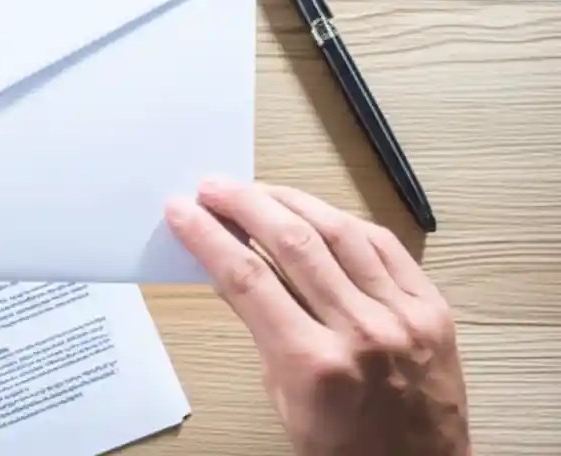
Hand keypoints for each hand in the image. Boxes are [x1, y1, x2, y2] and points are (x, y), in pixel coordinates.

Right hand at [167, 179, 469, 455]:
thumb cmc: (345, 449)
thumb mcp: (284, 397)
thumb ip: (261, 329)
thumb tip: (230, 271)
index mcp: (314, 363)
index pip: (247, 278)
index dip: (208, 237)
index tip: (183, 213)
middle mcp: (362, 332)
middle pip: (292, 242)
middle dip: (244, 204)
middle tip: (214, 188)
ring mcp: (403, 315)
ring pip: (339, 231)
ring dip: (291, 201)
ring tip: (258, 190)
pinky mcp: (433, 307)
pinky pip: (384, 246)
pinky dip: (344, 222)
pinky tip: (317, 212)